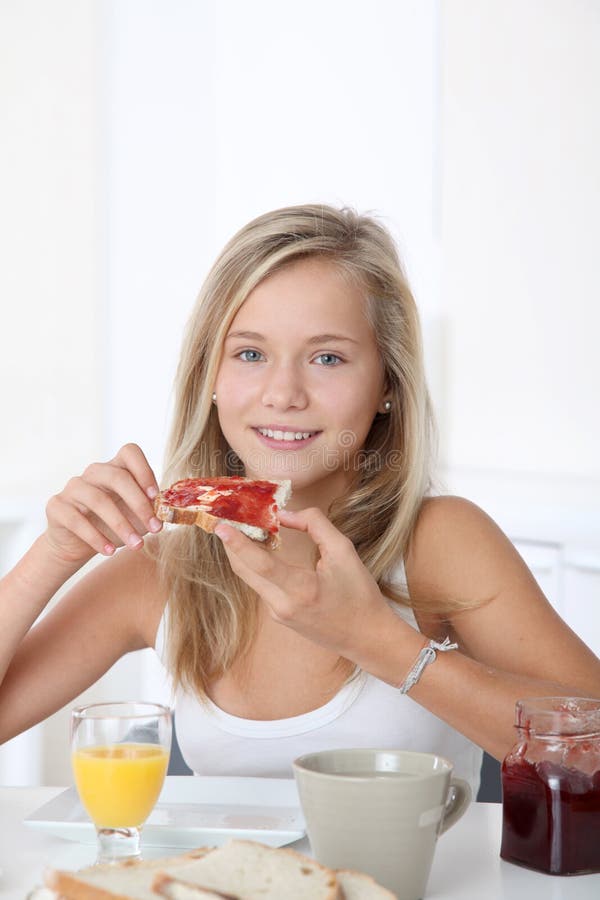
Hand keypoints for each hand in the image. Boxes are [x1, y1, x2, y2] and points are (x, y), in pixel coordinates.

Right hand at [44, 443, 162, 563]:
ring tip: (136, 545)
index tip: (156, 496)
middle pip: (117, 477)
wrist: (79, 545)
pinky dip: (96, 538)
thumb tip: (167, 511)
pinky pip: (77, 520)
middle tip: (155, 529)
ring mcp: (73, 487)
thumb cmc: (114, 525)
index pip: (130, 452)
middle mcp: (93, 473)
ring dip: (121, 525)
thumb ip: (151, 510)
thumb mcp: (136, 517)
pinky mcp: (57, 506)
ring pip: (98, 500)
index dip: (144, 471)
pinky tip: (109, 551)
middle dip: (139, 504)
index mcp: (115, 468)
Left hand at [215, 507, 390, 658]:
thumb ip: (314, 525)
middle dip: (232, 544)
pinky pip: (261, 586)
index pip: (261, 564)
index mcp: (301, 589)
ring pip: (250, 578)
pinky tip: (263, 548)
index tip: (221, 526)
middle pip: (244, 571)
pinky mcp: (279, 616)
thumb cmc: (359, 593)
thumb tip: (284, 515)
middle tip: (228, 518)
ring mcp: (278, 614)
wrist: (366, 636)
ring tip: (245, 527)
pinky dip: (257, 566)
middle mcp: (282, 605)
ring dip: (244, 553)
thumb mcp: (344, 551)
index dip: (238, 544)